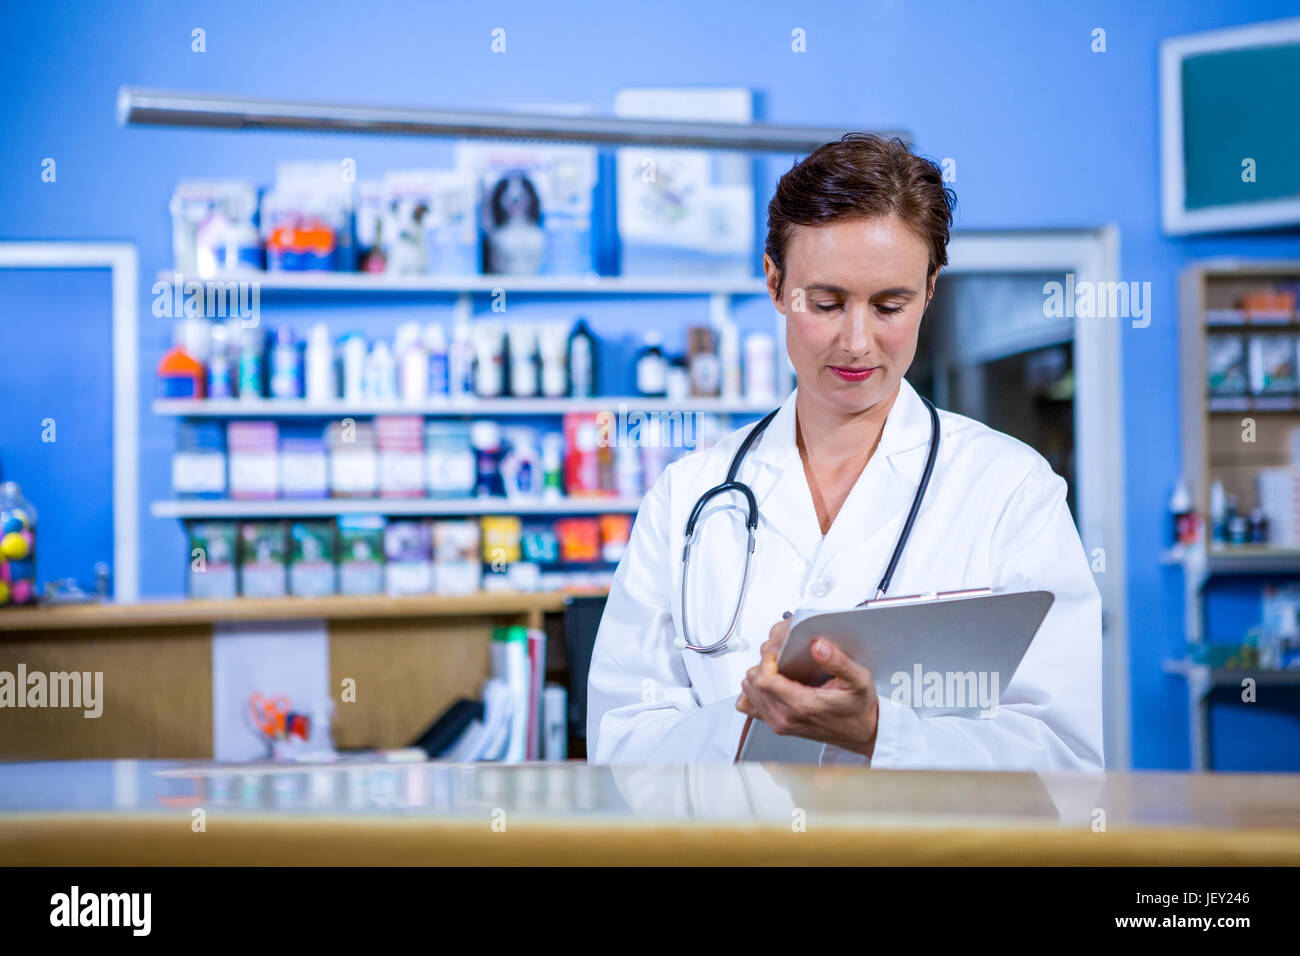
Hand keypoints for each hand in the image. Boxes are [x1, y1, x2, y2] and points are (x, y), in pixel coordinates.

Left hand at [736, 630, 879, 758]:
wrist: (861, 733)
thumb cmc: (859, 709)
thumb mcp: (859, 680)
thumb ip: (839, 662)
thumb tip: (819, 646)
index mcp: (801, 705)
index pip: (763, 679)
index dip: (768, 660)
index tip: (781, 654)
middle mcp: (785, 718)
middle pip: (752, 683)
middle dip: (762, 665)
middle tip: (780, 659)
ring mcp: (778, 723)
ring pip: (748, 692)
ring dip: (758, 676)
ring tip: (778, 670)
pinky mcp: (776, 725)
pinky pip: (749, 707)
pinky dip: (754, 692)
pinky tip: (771, 685)